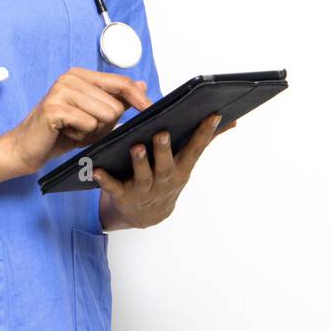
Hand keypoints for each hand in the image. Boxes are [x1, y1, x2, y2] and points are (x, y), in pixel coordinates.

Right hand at [0, 68, 151, 177]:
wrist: (25, 149)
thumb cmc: (60, 133)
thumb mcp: (94, 117)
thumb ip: (116, 100)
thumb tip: (141, 85)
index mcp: (81, 75)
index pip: (121, 82)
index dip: (140, 98)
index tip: (152, 111)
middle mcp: (71, 78)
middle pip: (116, 104)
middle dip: (107, 124)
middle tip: (84, 129)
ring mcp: (61, 90)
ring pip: (105, 114)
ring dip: (94, 131)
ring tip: (74, 131)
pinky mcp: (54, 107)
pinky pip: (89, 124)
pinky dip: (82, 136)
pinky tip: (66, 134)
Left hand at [94, 113, 237, 228]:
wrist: (146, 216)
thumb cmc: (167, 179)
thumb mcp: (186, 162)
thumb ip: (204, 139)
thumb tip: (232, 120)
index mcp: (181, 168)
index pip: (196, 149)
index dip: (205, 132)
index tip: (213, 114)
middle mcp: (165, 180)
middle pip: (166, 164)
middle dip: (164, 149)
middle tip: (162, 132)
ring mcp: (144, 190)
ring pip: (143, 176)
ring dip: (140, 162)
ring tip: (136, 147)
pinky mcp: (124, 197)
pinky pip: (114, 188)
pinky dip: (106, 180)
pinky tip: (97, 170)